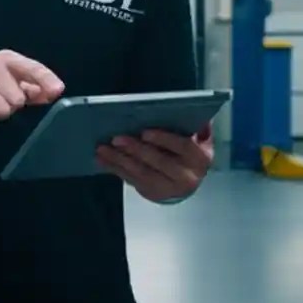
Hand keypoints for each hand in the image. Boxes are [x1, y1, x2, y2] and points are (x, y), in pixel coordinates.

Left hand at [96, 124, 212, 201]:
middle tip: (116, 139)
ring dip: (120, 161)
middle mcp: (186, 176)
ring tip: (103, 150)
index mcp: (199, 158)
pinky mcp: (152, 193)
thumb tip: (186, 108)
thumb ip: (195, 125)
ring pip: (141, 173)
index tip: (144, 133)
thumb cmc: (189, 153)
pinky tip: (103, 160)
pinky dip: (116, 169)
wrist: (189, 181)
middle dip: (135, 150)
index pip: (182, 146)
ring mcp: (168, 188)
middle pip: (158, 161)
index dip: (163, 139)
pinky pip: (132, 180)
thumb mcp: (199, 138)